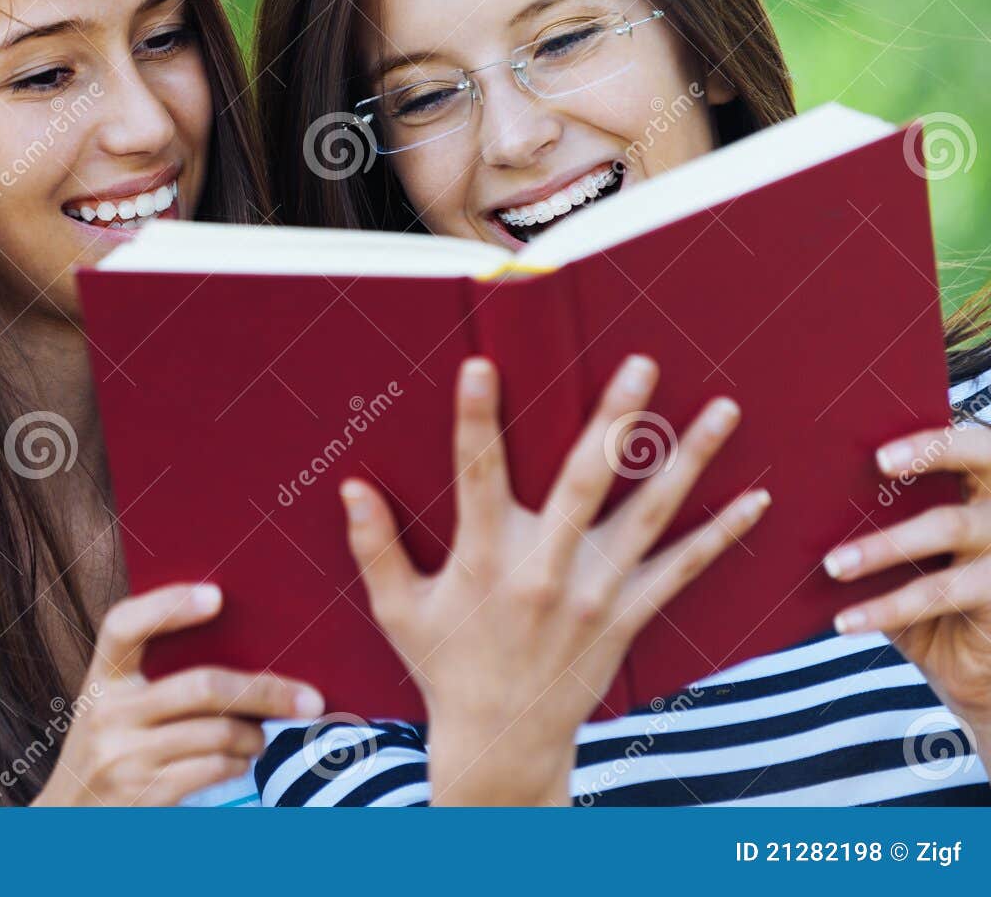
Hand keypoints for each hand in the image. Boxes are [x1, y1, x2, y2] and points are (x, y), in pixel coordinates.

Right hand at [32, 583, 324, 805]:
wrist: (65, 823)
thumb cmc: (109, 748)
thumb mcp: (113, 707)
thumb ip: (153, 677)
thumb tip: (243, 649)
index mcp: (99, 677)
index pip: (123, 625)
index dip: (168, 605)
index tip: (218, 596)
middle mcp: (107, 712)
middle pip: (201, 686)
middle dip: (266, 691)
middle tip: (310, 698)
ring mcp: (123, 756)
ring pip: (218, 732)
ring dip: (255, 735)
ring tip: (260, 735)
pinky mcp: (144, 793)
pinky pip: (214, 768)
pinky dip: (239, 763)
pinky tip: (240, 760)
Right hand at [340, 354, 769, 805]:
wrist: (504, 741)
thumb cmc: (445, 665)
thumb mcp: (398, 610)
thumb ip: (374, 547)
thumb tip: (349, 487)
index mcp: (485, 559)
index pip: (477, 475)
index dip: (475, 420)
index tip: (480, 365)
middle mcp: (547, 570)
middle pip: (584, 482)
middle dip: (615, 420)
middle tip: (643, 364)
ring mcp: (596, 593)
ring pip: (649, 516)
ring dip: (688, 461)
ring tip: (723, 410)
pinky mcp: (628, 616)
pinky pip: (682, 571)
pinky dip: (720, 536)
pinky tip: (755, 501)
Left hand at [823, 422, 990, 751]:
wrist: (972, 666)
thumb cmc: (924, 587)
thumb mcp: (908, 549)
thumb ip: (880, 514)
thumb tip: (802, 487)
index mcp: (981, 480)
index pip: (969, 441)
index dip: (932, 440)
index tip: (880, 451)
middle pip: (977, 461)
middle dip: (924, 455)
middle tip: (873, 464)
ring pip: (949, 525)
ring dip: (883, 544)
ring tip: (832, 564)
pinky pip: (940, 592)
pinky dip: (887, 607)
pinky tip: (845, 620)